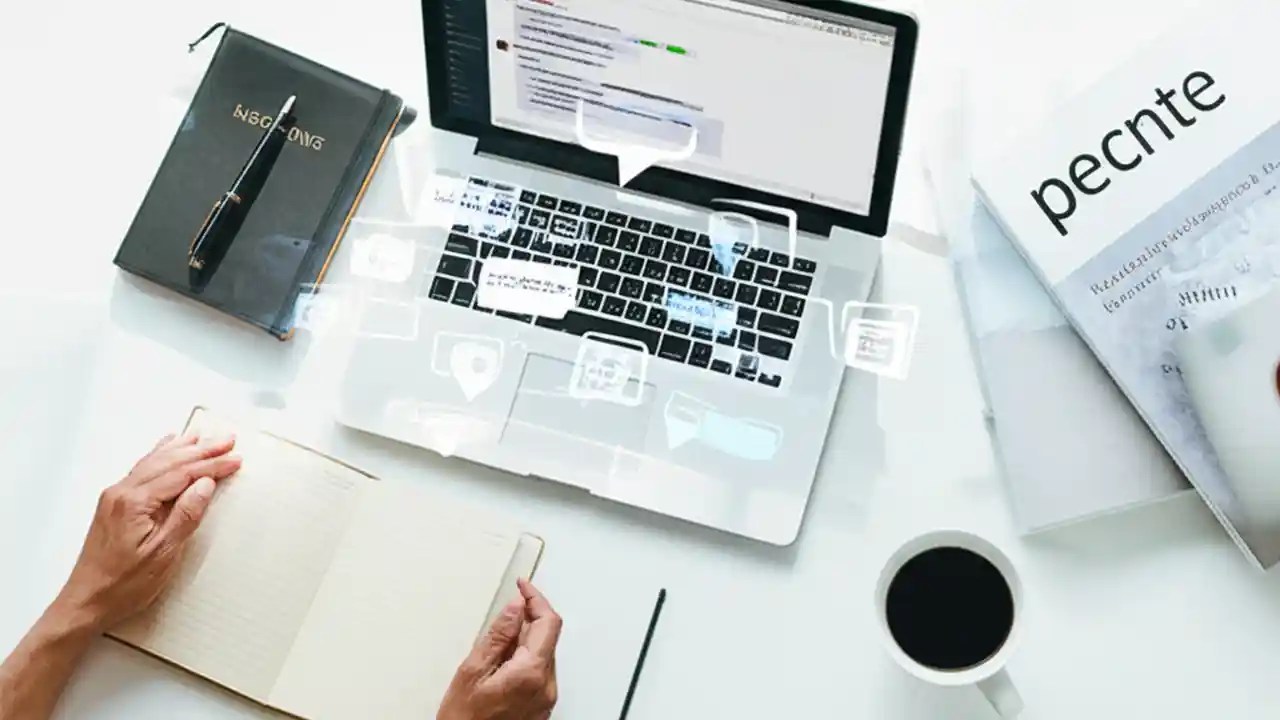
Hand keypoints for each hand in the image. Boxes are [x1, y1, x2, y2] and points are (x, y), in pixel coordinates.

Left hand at [51, 433, 240, 632]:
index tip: (235, 460)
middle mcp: (121, 492)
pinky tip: (166, 448)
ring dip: (181, 448)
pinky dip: (160, 456)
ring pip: (154, 462)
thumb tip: (205, 484)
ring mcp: (115, 497)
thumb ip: (185, 515)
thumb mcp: (163, 554)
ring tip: (203, 436)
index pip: (181, 474)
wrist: (86, 601)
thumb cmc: (123, 585)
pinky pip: (142, 470)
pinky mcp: (114, 505)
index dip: (211, 465)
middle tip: (227, 441)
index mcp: (134, 502)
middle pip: (168, 462)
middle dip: (200, 450)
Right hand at [438, 578, 561, 719]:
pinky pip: (540, 672)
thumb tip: (515, 607)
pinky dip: (526, 659)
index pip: (548, 622)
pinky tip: (503, 664)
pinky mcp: (542, 707)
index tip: (523, 586)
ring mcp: (546, 699)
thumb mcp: (472, 671)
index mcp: (530, 673)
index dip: (536, 598)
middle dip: (530, 619)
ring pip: (544, 654)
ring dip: (527, 640)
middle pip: (548, 637)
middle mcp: (546, 686)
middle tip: (506, 613)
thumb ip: (498, 635)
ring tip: (497, 647)